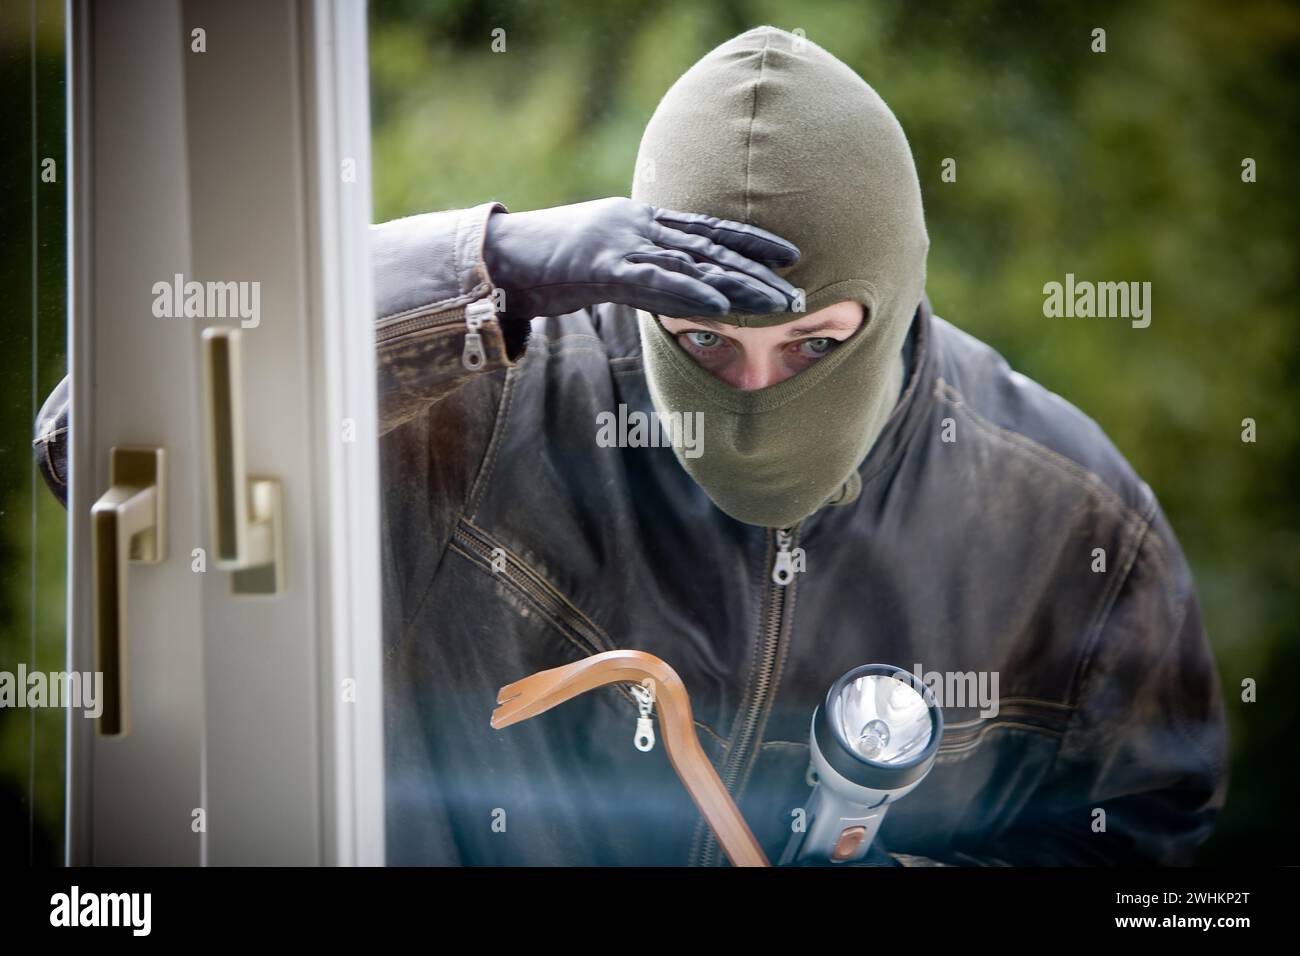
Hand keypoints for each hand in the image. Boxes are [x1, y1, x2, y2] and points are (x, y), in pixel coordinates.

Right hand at [481, 196, 800, 319]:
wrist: (496, 256)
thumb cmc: (545, 265)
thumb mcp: (601, 264)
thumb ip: (637, 274)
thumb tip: (667, 293)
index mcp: (640, 221)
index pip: (707, 230)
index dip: (751, 241)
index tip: (791, 256)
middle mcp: (639, 224)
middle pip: (711, 248)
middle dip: (758, 272)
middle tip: (800, 293)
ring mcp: (622, 241)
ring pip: (693, 262)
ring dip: (739, 285)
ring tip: (777, 303)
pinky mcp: (601, 264)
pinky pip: (654, 280)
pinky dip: (689, 291)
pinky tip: (721, 304)